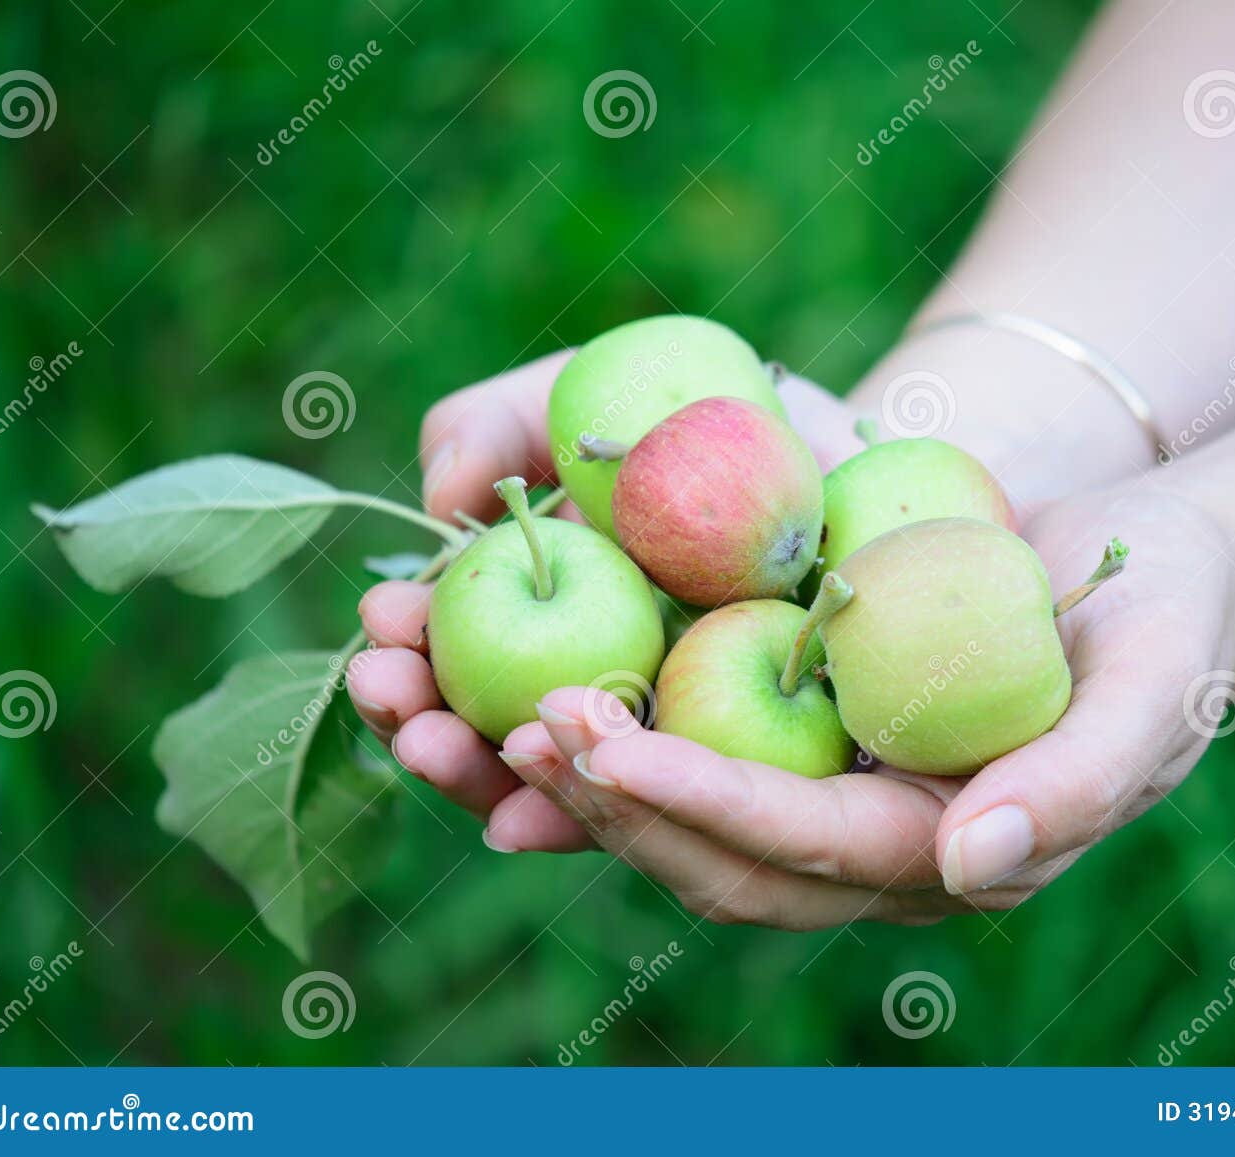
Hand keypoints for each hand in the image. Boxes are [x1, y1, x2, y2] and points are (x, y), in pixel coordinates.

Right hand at [345, 348, 867, 853]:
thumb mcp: (596, 398)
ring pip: (577, 795)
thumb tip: (438, 499)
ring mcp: (678, 753)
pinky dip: (611, 814)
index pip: (458, 676)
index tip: (376, 629)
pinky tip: (531, 816)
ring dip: (495, 780)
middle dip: (427, 731)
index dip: (408, 663)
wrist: (857, 456)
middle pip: (498, 749)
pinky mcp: (759, 787)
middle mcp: (604, 707)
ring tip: (441, 741)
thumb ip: (501, 424)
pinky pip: (684, 823)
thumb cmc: (714, 424)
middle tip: (385, 692)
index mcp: (550, 636)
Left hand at [494, 486, 1234, 926]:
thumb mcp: (1156, 686)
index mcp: (950, 849)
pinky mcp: (807, 742)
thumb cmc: (1168, 618)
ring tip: (496, 717)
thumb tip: (971, 860)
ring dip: (590, 783)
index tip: (596, 747)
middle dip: (613, 807)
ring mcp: (836, 799)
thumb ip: (1081, 785)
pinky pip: (697, 756)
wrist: (1152, 570)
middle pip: (720, 859)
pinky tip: (549, 684)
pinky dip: (620, 733)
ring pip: (689, 824)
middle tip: (516, 730)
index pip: (802, 847)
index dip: (697, 803)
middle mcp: (877, 849)